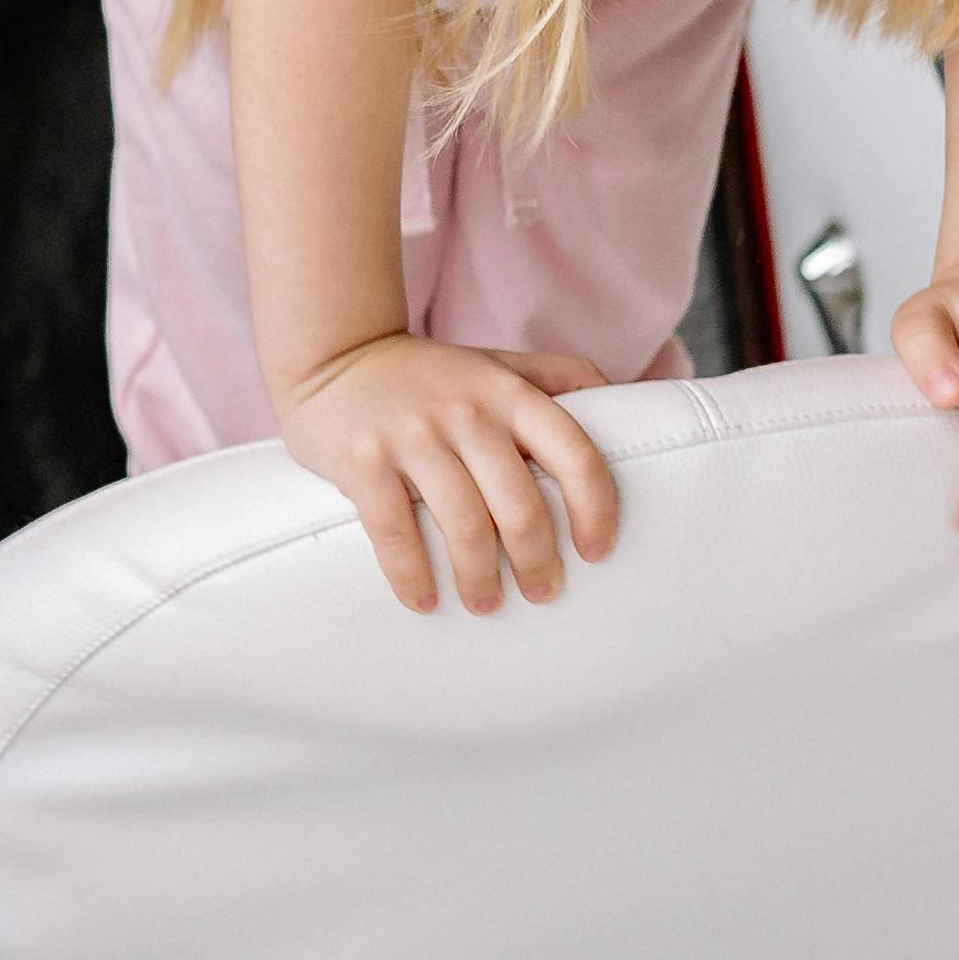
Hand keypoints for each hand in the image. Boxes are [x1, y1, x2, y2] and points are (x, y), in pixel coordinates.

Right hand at [278, 331, 623, 616]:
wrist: (335, 357)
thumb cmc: (431, 376)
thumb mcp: (497, 364)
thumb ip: (558, 377)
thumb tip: (623, 405)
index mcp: (509, 393)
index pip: (574, 455)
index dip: (596, 510)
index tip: (596, 552)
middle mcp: (467, 412)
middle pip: (520, 506)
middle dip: (537, 563)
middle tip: (541, 592)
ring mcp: (412, 436)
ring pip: (464, 527)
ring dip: (480, 579)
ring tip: (486, 602)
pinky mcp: (364, 461)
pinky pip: (394, 532)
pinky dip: (412, 576)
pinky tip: (424, 600)